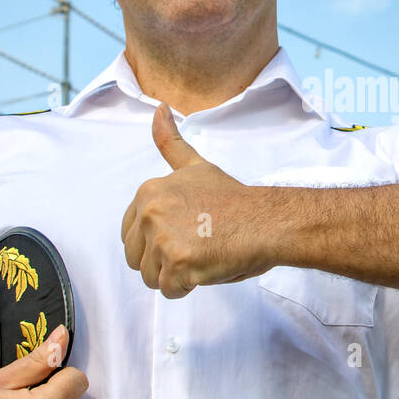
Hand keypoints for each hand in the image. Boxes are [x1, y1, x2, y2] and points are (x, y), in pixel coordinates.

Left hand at [120, 102, 273, 297]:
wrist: (267, 221)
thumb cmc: (234, 200)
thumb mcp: (196, 166)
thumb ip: (170, 143)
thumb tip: (158, 108)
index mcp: (148, 192)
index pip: (131, 234)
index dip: (158, 240)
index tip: (187, 231)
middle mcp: (149, 212)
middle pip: (135, 258)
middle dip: (163, 261)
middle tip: (197, 246)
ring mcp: (162, 238)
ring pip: (150, 277)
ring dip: (176, 276)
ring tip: (203, 256)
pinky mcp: (178, 263)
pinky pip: (169, 290)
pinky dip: (188, 287)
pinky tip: (207, 267)